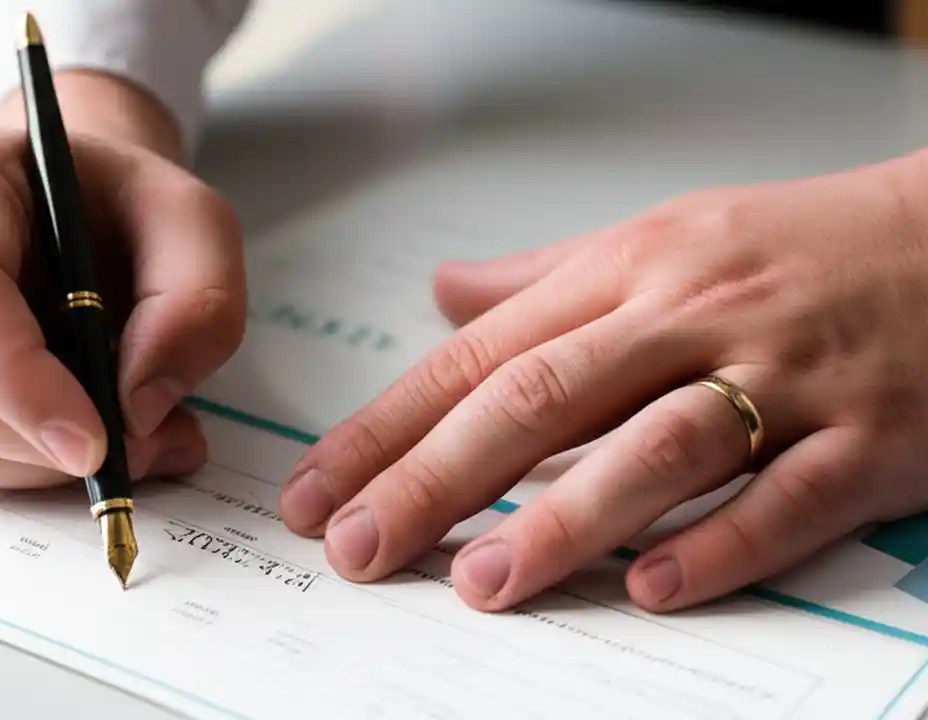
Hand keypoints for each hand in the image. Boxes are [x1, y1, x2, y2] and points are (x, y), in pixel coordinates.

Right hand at [0, 72, 244, 487]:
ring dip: (37, 463)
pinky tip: (82, 437)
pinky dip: (22, 468)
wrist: (78, 205)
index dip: (18, 379)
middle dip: (38, 441)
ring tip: (132, 439)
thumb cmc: (125, 204)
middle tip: (138, 448)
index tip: (92, 443)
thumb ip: (195, 306)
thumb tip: (135, 409)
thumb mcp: (196, 226)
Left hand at [278, 150, 927, 612]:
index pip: (479, 357)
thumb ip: (544, 278)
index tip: (318, 490)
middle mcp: (690, 318)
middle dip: (436, 479)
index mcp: (628, 272)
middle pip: (540, 400)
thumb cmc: (792, 246)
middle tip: (359, 547)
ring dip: (561, 520)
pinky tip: (647, 589)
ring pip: (656, 447)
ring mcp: (784, 377)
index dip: (388, 428)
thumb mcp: (659, 238)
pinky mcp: (867, 439)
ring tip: (479, 582)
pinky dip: (718, 544)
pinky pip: (785, 498)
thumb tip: (444, 295)